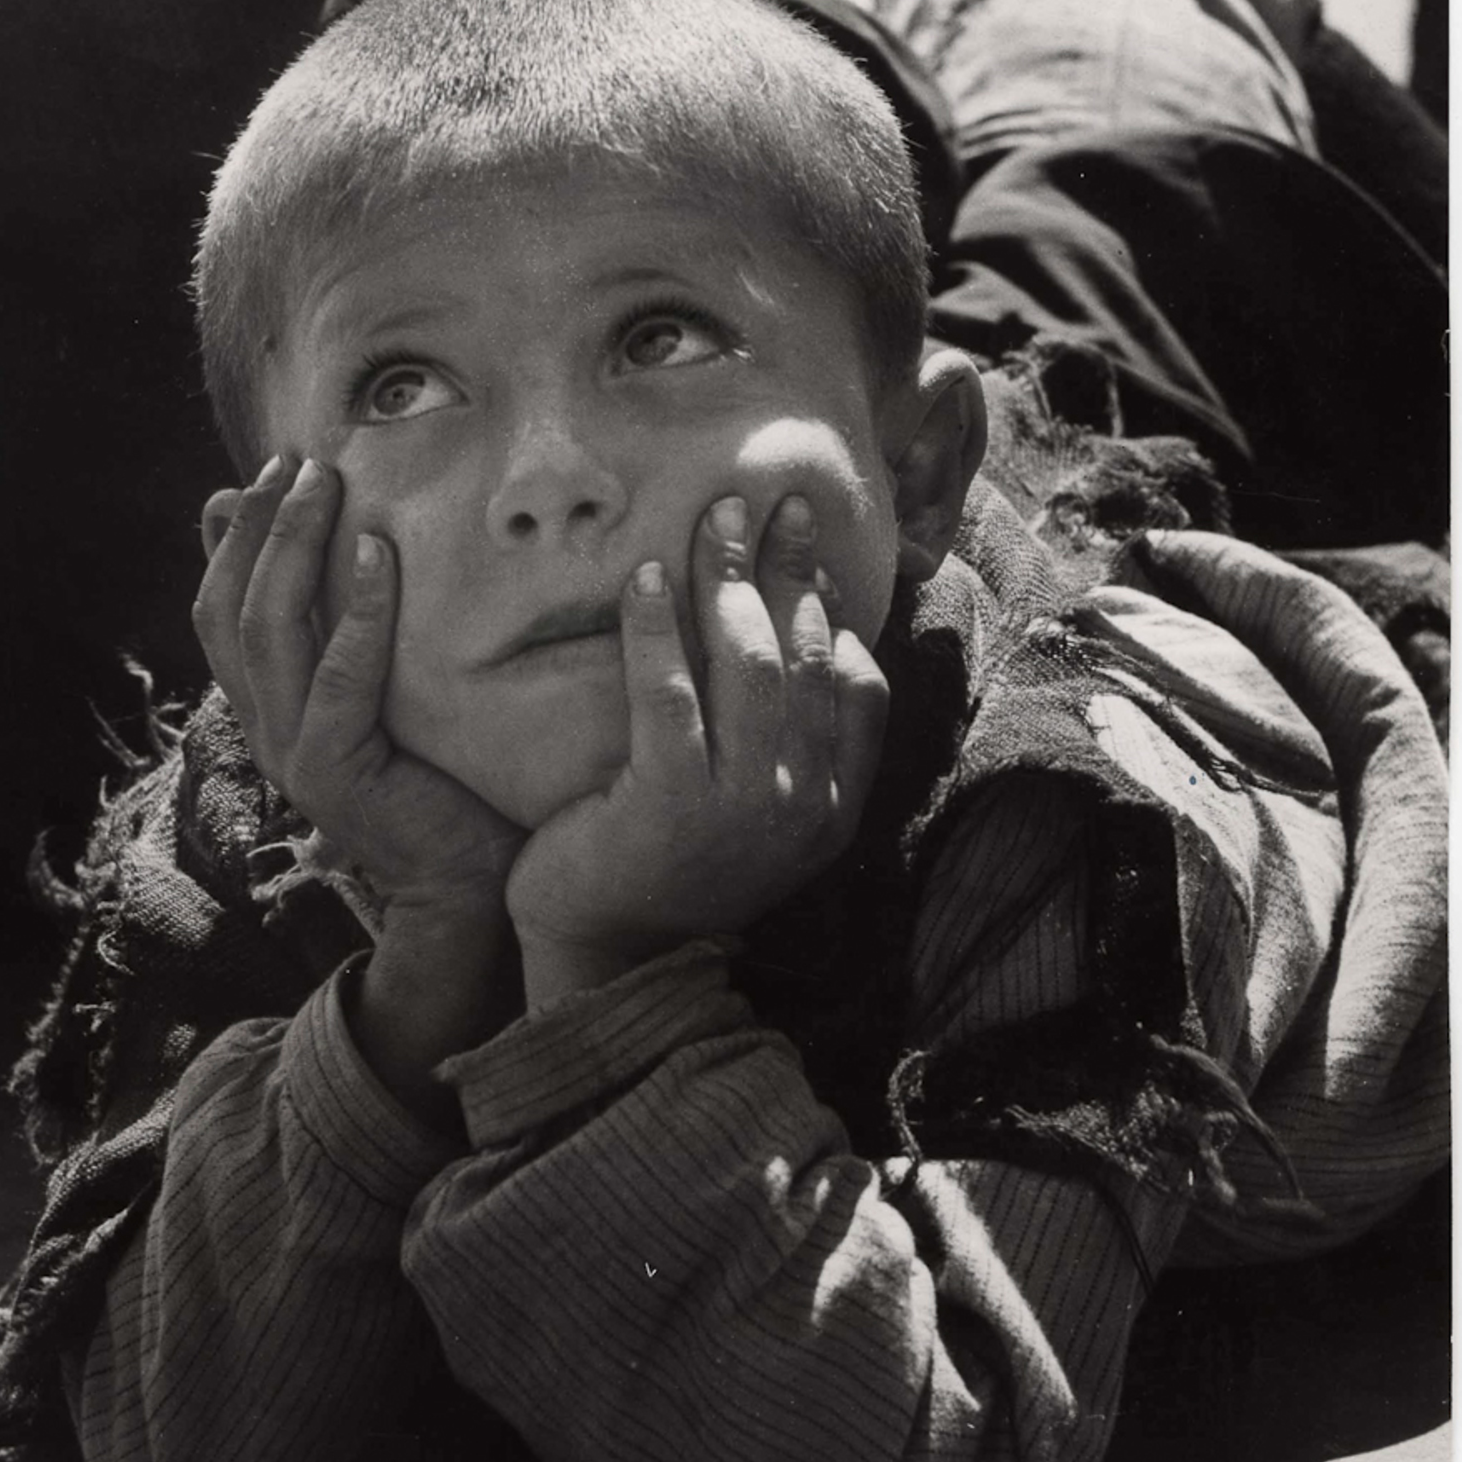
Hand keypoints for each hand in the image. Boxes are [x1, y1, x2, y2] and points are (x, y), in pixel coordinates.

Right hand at [195, 455, 523, 917]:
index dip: (227, 541)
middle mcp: (265, 733)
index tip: (258, 474)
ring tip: (324, 482)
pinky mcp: (333, 775)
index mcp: (269, 713)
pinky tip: (379, 552)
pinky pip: (338, 679)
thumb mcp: (393, 694)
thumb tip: (358, 542)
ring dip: (289, 546)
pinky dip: (358, 611)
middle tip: (295, 461)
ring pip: (266, 632)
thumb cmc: (448, 781)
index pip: (218, 614)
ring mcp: (291, 757)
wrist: (471, 885)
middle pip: (227, 611)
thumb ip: (361, 636)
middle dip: (255, 527)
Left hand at [508, 492, 886, 1005]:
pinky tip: (647, 579)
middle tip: (763, 500)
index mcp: (831, 811)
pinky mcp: (671, 805)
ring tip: (712, 522)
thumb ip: (788, 750)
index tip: (806, 548)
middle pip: (804, 658)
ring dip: (731, 580)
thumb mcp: (755, 818)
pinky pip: (670, 693)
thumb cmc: (670, 875)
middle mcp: (801, 809)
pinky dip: (659, 627)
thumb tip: (801, 640)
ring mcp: (742, 808)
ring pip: (749, 665)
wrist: (607, 961)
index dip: (831, 607)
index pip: (854, 687)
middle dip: (787, 567)